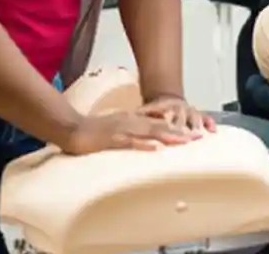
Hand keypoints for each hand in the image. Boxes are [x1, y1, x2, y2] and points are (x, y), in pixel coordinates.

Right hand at [61, 111, 199, 154]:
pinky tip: (156, 148)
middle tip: (197, 138)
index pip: (160, 124)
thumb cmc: (93, 132)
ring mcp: (122, 129)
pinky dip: (144, 145)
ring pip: (150, 132)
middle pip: (160, 127)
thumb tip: (148, 141)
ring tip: (184, 141)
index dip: (178, 128)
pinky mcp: (111, 139)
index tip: (193, 134)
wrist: (71, 129)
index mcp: (133, 120)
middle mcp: (131, 122)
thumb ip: (132, 134)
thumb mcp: (117, 129)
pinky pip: (130, 142)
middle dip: (180, 132)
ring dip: (168, 136)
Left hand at [138, 94, 215, 132]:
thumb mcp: (146, 110)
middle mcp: (180, 109)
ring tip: (199, 135)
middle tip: (185, 138)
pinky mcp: (198, 114)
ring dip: (197, 126)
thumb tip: (133, 117)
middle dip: (183, 128)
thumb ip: (141, 114)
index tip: (168, 129)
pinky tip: (213, 130)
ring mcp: (190, 111)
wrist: (169, 100)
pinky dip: (210, 122)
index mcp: (167, 108)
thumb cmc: (156, 110)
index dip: (168, 124)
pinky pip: (207, 117)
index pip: (167, 118)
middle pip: (182, 119)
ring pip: (195, 117)